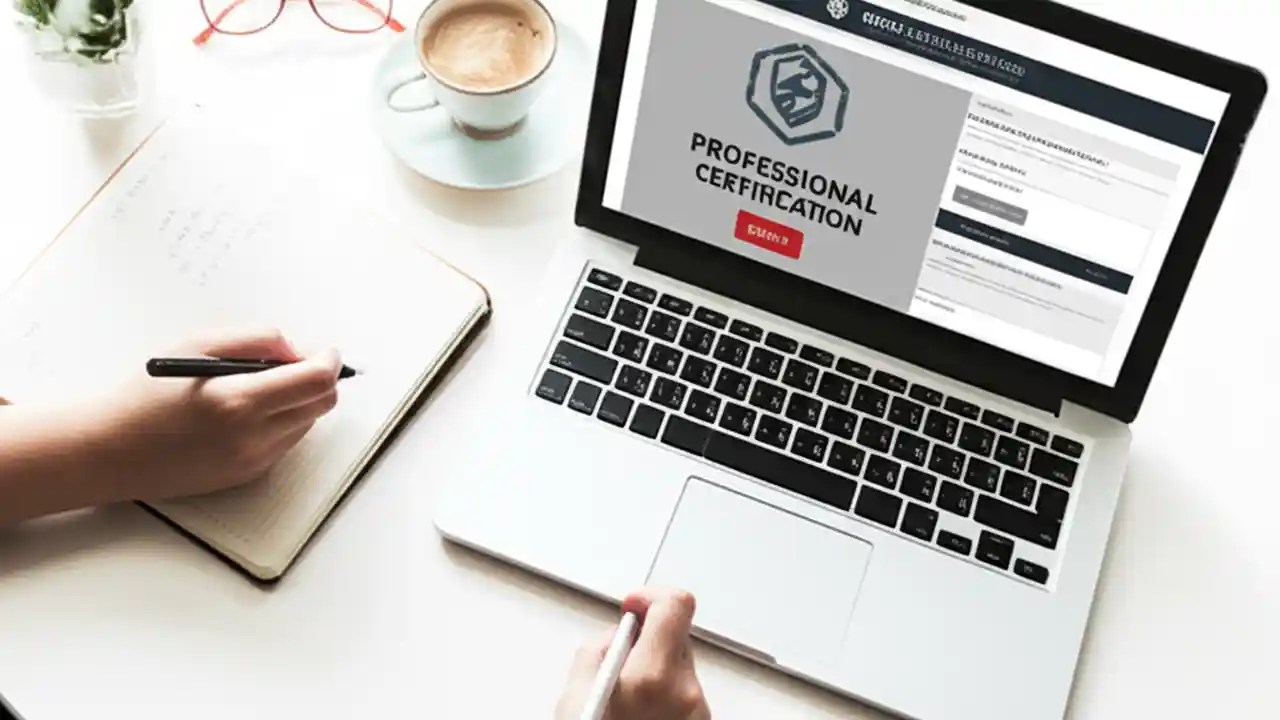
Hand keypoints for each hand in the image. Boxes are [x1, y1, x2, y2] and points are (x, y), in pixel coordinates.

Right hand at [92, 328, 341, 501]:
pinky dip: (280, 421)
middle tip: (296, 362)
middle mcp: (252, 437)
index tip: (324, 350)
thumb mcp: (196, 344)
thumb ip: (255, 338)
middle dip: (319, 379)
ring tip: (258, 386)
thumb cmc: (146, 392)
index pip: (316, 381)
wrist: (110, 450)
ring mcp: (253, 461)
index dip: (328, 361)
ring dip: (297, 400)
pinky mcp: (249, 475)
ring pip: (306, 423)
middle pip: (322, 405)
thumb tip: (298, 348)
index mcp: (238, 401)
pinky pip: (285, 442)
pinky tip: (244, 412)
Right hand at [555, 588, 710, 719]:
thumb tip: (616, 635)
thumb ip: (596, 650)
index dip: (650, 596)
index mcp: (653, 677)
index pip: (675, 604)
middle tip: (619, 662)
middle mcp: (686, 693)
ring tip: (627, 697)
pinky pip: (684, 692)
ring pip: (680, 664)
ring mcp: (699, 711)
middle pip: (678, 634)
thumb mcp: (573, 699)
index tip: (633, 606)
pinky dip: (663, 693)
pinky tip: (641, 713)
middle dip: (648, 638)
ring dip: (656, 668)